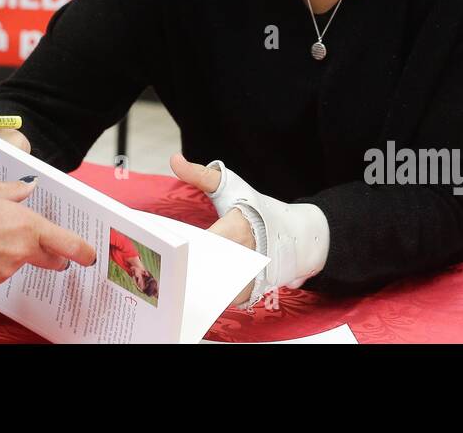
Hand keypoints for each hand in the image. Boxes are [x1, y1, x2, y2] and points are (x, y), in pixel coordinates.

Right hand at [0, 179, 96, 286]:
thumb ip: (14, 192)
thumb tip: (29, 189)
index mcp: (27, 226)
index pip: (66, 244)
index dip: (82, 250)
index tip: (90, 254)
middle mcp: (21, 251)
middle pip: (51, 259)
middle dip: (54, 255)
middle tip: (50, 248)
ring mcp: (5, 270)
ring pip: (21, 263)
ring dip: (16, 254)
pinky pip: (1, 271)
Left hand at [171, 153, 256, 303]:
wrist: (297, 235)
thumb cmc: (258, 209)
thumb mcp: (232, 187)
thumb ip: (201, 175)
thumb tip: (174, 160)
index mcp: (237, 227)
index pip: (208, 242)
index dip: (188, 248)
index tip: (170, 250)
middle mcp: (245, 254)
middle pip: (208, 270)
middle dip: (187, 273)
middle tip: (165, 273)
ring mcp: (250, 276)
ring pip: (216, 291)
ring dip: (196, 291)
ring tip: (173, 289)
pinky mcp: (251, 292)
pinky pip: (224, 301)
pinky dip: (209, 300)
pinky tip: (190, 297)